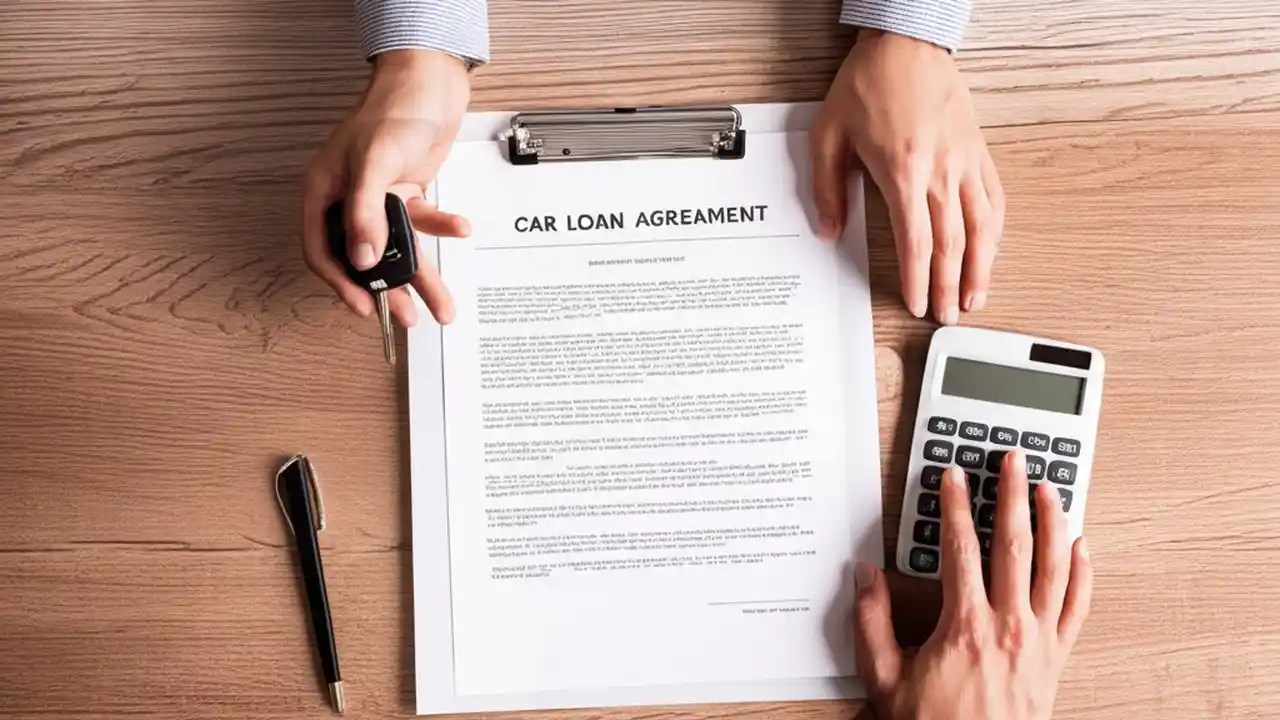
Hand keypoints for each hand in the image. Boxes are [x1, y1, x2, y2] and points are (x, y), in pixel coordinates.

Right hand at [302, 50, 471, 326]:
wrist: (429, 83)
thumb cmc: (392, 110)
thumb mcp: (374, 163)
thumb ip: (365, 213)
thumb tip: (361, 258)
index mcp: (325, 192)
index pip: (322, 251)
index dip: (341, 283)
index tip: (364, 306)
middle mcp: (349, 199)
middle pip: (363, 258)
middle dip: (387, 289)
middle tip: (406, 317)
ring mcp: (380, 198)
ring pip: (397, 248)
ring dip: (420, 275)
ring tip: (440, 304)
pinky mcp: (407, 192)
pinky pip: (423, 222)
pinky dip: (441, 228)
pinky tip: (459, 228)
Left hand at [812, 30, 1004, 324]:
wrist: (905, 44)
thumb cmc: (868, 84)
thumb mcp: (829, 136)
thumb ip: (826, 188)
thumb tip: (828, 230)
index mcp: (903, 171)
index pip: (916, 241)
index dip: (918, 279)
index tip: (917, 303)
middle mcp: (940, 170)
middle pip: (952, 243)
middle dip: (950, 286)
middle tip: (947, 315)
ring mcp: (965, 161)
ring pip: (981, 226)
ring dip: (981, 267)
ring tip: (976, 297)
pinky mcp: (978, 150)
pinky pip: (994, 197)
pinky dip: (995, 230)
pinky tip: (992, 250)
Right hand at [853, 452, 1091, 719]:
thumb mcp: (884, 677)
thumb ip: (871, 621)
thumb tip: (865, 575)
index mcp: (965, 626)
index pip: (960, 548)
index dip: (955, 506)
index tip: (953, 477)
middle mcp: (1009, 626)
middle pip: (1015, 544)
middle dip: (1012, 495)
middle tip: (1013, 461)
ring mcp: (1039, 641)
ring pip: (1054, 567)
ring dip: (1053, 522)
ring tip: (1049, 489)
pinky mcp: (1057, 658)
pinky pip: (1077, 606)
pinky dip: (1082, 572)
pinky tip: (1081, 548)